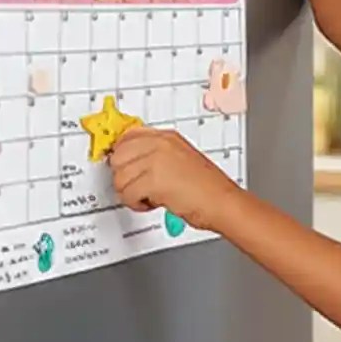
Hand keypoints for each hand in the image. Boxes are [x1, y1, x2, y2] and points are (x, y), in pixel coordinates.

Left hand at [108, 127, 242, 231]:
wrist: (223, 202)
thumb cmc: (208, 188)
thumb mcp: (181, 159)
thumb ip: (157, 156)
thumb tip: (134, 162)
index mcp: (167, 137)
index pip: (127, 137)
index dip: (121, 156)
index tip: (123, 167)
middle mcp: (160, 144)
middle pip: (117, 157)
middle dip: (124, 176)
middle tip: (138, 186)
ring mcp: (156, 160)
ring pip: (120, 178)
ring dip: (130, 193)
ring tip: (149, 196)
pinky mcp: (154, 180)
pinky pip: (127, 194)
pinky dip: (136, 204)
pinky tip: (152, 203)